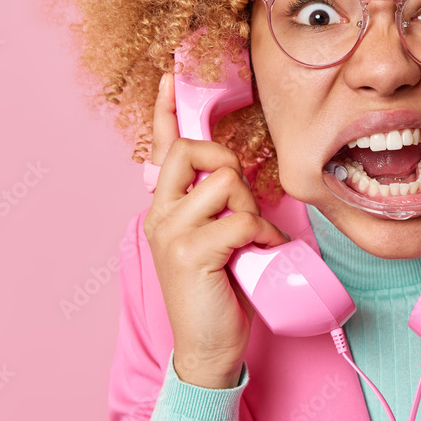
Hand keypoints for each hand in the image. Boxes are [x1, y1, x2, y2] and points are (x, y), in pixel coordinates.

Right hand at [143, 73, 289, 387]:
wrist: (208, 346)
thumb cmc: (218, 290)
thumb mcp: (215, 240)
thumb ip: (217, 208)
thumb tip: (237, 178)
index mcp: (164, 207)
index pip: (162, 149)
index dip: (167, 110)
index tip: (170, 75)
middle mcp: (159, 214)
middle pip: (194, 151)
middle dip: (227, 163)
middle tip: (241, 201)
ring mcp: (170, 232)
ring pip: (224, 183)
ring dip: (250, 207)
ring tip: (251, 236)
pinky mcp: (191, 252)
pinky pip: (240, 220)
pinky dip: (261, 234)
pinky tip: (258, 252)